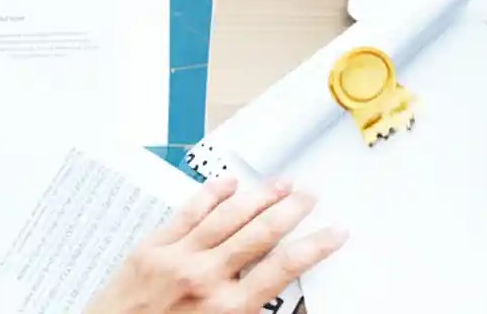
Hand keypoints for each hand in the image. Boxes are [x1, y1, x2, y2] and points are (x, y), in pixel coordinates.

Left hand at [88, 176, 345, 313]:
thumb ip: (249, 313)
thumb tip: (276, 294)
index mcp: (226, 309)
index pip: (284, 268)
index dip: (314, 247)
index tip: (334, 233)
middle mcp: (205, 279)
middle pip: (261, 233)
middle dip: (291, 211)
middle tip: (310, 197)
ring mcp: (177, 258)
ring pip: (229, 216)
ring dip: (260, 196)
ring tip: (281, 184)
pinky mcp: (152, 247)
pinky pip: (189, 212)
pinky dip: (212, 194)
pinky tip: (230, 184)